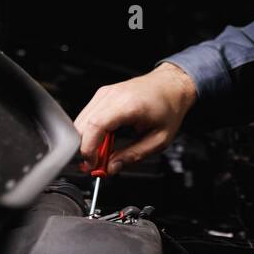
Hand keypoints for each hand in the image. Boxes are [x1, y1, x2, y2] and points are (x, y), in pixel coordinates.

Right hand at [73, 62, 197, 174]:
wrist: (171, 86)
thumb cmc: (169, 107)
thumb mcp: (159, 139)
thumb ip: (133, 155)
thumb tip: (112, 167)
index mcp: (129, 105)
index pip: (95, 126)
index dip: (88, 149)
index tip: (92, 164)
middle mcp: (113, 95)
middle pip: (83, 125)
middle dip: (84, 149)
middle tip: (95, 165)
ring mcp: (106, 93)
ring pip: (81, 121)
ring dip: (86, 141)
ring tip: (102, 155)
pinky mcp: (103, 94)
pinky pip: (87, 115)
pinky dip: (90, 132)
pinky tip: (103, 141)